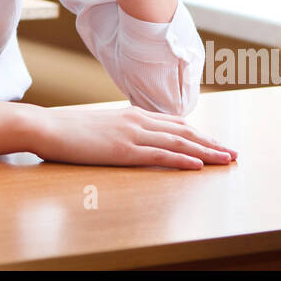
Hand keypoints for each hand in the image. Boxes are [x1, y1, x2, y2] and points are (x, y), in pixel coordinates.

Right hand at [31, 104, 236, 168]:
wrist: (47, 127)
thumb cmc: (69, 130)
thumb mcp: (100, 127)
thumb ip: (119, 130)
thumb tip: (130, 139)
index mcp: (132, 114)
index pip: (174, 123)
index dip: (199, 133)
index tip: (215, 142)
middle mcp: (137, 120)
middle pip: (184, 131)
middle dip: (211, 142)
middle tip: (233, 152)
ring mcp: (132, 134)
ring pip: (179, 142)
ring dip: (206, 151)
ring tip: (226, 159)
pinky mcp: (124, 150)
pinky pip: (160, 155)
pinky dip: (183, 159)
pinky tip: (199, 165)